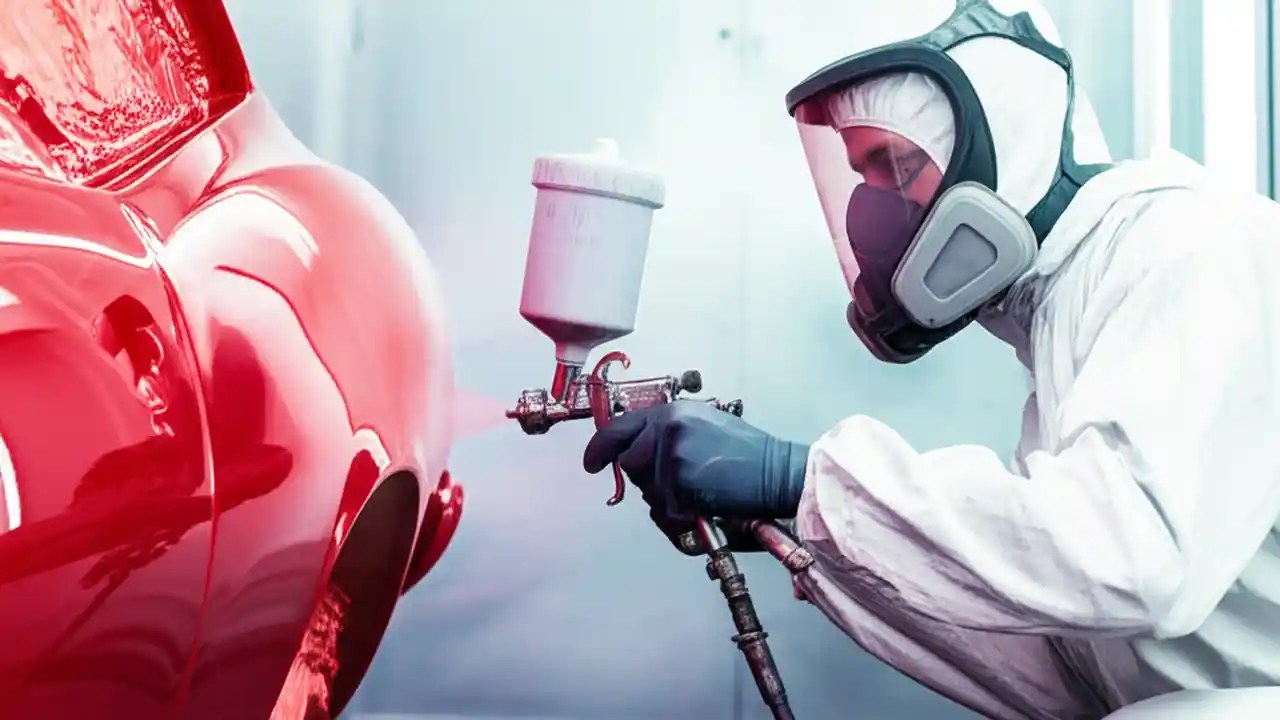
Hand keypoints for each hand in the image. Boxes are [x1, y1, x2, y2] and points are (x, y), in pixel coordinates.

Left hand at [583, 401, 808, 538]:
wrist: (779, 473)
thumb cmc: (750, 457)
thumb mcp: (705, 428)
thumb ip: (669, 436)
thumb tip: (638, 453)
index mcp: (673, 413)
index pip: (619, 428)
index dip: (600, 448)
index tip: (593, 462)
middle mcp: (668, 428)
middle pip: (630, 462)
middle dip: (648, 480)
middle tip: (679, 485)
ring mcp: (672, 455)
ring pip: (647, 490)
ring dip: (667, 500)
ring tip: (700, 494)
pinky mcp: (680, 482)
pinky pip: (665, 509)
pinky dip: (682, 516)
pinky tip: (706, 505)